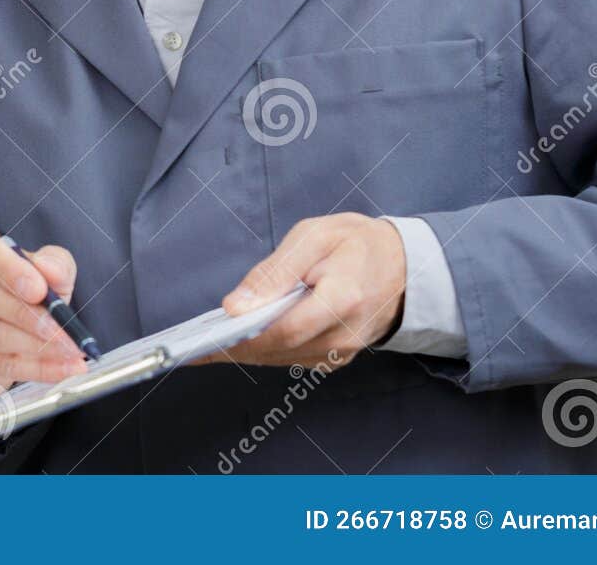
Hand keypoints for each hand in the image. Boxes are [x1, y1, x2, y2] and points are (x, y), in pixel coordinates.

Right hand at [0, 224, 87, 392]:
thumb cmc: (21, 283)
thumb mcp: (44, 266)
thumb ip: (53, 264)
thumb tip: (50, 272)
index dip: (9, 270)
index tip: (40, 290)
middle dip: (28, 316)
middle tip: (64, 332)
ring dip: (34, 347)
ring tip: (69, 351)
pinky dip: (30, 368)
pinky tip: (59, 368)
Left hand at [198, 213, 405, 368]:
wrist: (403, 264)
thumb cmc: (354, 243)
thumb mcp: (312, 237)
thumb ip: (274, 271)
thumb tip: (236, 306)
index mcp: (344, 298)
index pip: (286, 328)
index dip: (245, 334)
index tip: (210, 336)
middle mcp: (346, 333)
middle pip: (280, 349)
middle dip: (235, 347)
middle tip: (194, 346)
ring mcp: (344, 350)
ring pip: (284, 359)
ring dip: (245, 352)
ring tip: (207, 344)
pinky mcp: (338, 356)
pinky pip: (294, 358)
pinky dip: (265, 351)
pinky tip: (239, 341)